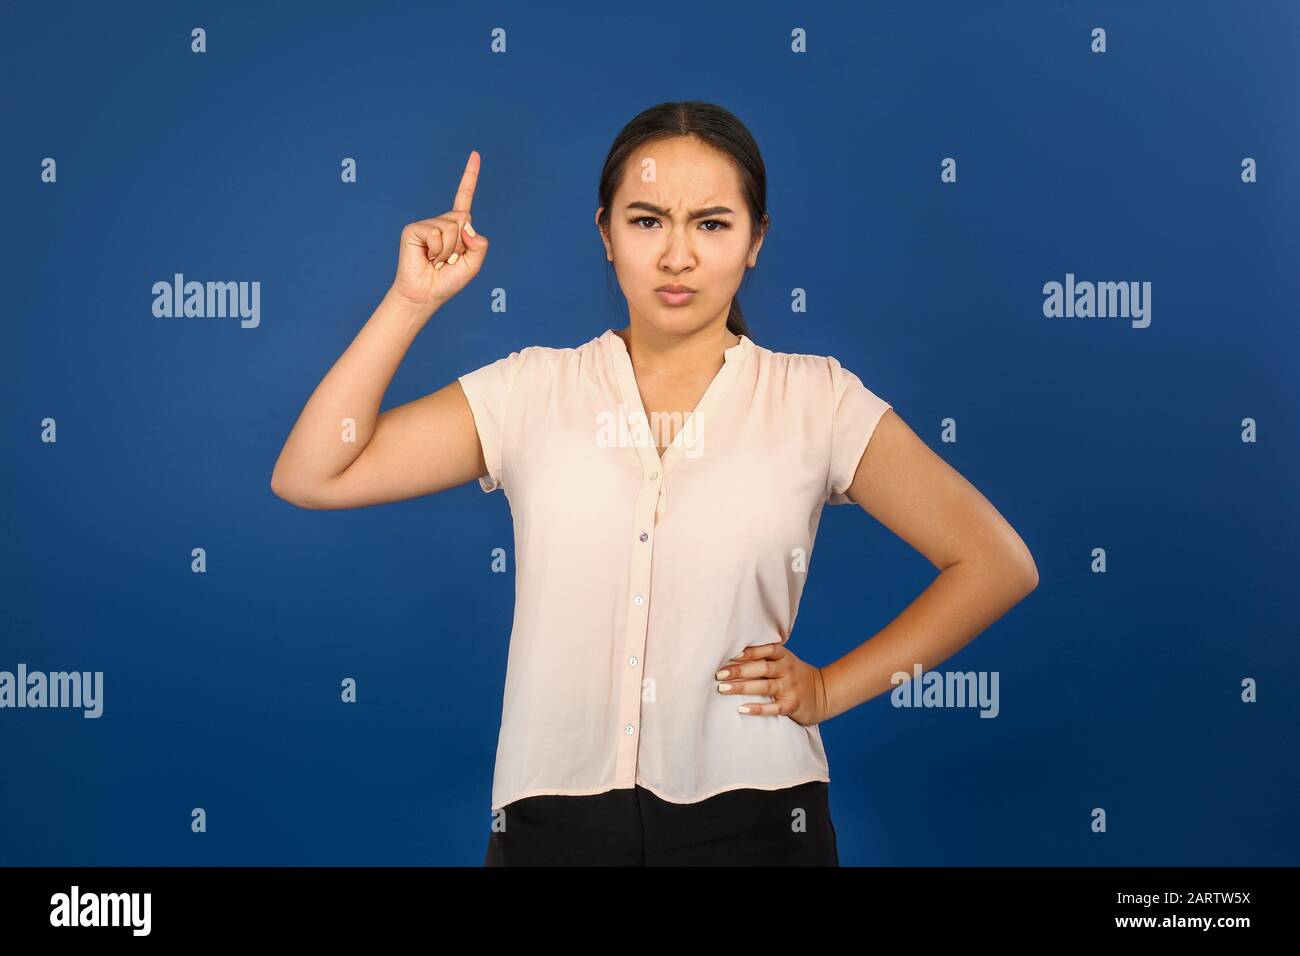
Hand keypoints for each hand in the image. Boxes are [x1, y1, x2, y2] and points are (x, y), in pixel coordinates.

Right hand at [390, 149, 489, 312]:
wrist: (426, 294)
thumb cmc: (448, 281)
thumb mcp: (474, 264)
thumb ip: (480, 245)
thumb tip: (467, 224)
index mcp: (456, 227)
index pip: (464, 198)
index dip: (470, 176)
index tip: (475, 154)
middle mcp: (442, 221)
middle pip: (464, 218)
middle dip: (462, 243)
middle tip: (448, 259)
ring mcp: (427, 224)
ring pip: (451, 227)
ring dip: (449, 250)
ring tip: (436, 260)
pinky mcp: (414, 229)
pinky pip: (436, 234)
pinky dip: (436, 249)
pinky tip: (427, 257)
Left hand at [714, 642, 829, 726]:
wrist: (824, 693)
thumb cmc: (795, 676)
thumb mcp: (785, 661)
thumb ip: (765, 657)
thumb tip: (731, 656)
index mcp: (785, 657)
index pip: (766, 650)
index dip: (748, 651)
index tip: (729, 654)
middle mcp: (788, 670)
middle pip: (762, 668)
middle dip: (739, 670)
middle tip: (719, 673)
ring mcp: (790, 688)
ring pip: (765, 686)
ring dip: (742, 687)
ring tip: (723, 688)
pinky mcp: (792, 706)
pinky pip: (773, 708)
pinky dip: (757, 708)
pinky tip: (741, 709)